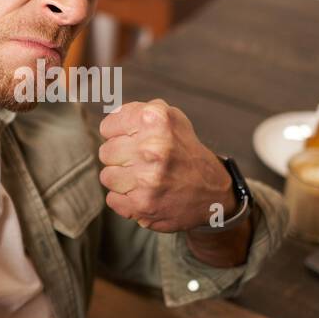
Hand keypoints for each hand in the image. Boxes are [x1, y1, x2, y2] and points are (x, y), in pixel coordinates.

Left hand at [98, 99, 234, 232]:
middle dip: (121, 157)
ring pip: (107, 177)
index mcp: (156, 120)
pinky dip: (126, 200)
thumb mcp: (171, 119)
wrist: (213, 191)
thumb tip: (108, 122)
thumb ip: (136, 112)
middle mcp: (152, 148)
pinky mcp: (143, 205)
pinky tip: (145, 194)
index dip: (119, 134)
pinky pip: (112, 199)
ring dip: (122, 179)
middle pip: (106, 152)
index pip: (108, 127)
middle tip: (142, 161)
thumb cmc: (185, 152)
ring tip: (144, 178)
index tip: (133, 140)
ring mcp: (147, 179)